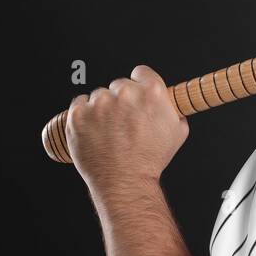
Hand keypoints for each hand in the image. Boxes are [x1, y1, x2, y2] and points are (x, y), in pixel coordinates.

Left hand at [65, 64, 189, 201]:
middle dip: (120, 101)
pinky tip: (93, 131)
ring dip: (101, 109)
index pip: (141, 72)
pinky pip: (79, 104)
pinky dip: (83, 115)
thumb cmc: (151, 160)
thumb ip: (173, 110)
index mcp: (151, 92)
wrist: (125, 182)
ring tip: (108, 132)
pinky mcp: (78, 114)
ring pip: (98, 96)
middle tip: (122, 123)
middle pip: (119, 86)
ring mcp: (99, 103)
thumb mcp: (177, 132)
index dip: (140, 85)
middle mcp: (124, 93)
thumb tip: (169, 103)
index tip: (136, 97)